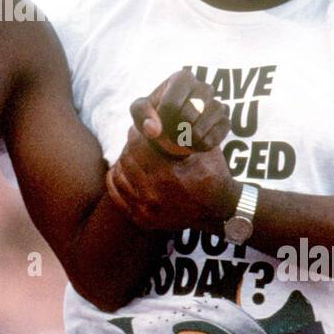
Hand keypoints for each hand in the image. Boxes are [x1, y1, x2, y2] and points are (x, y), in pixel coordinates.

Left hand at [106, 124, 239, 231]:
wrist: (217, 211)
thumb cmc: (212, 175)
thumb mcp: (203, 150)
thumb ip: (183, 133)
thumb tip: (164, 113)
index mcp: (168, 175)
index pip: (138, 145)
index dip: (138, 132)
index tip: (141, 127)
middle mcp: (153, 194)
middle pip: (127, 158)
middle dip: (130, 145)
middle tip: (135, 138)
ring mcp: (145, 210)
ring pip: (120, 175)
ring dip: (124, 160)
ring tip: (131, 153)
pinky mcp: (141, 219)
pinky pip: (116, 194)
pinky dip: (117, 179)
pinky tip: (122, 169)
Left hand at [131, 70, 229, 158]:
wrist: (172, 130)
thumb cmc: (155, 115)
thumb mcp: (140, 111)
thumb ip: (142, 115)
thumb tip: (154, 128)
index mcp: (182, 78)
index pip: (171, 104)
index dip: (162, 119)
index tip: (160, 119)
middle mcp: (203, 87)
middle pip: (189, 114)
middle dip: (175, 129)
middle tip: (170, 131)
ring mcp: (217, 104)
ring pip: (203, 125)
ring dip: (188, 137)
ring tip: (181, 137)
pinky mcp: (225, 122)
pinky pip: (216, 137)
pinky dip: (201, 145)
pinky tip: (194, 143)